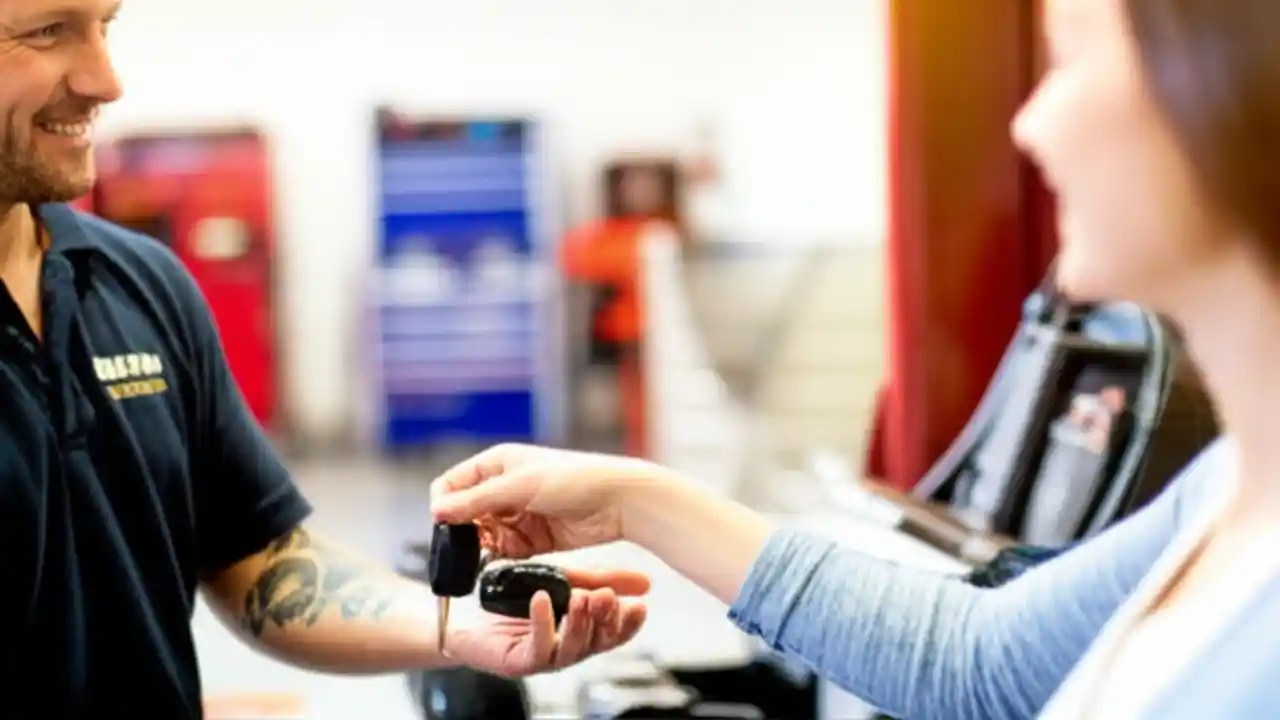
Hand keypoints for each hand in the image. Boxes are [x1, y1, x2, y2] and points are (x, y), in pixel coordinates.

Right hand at [430, 443, 669, 557]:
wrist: (620, 502)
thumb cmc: (574, 481)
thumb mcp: (520, 487)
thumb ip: (477, 501)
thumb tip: (436, 511)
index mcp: (497, 463)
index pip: (452, 484)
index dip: (444, 505)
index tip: (446, 526)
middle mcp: (503, 487)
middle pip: (465, 513)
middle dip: (462, 531)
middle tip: (466, 548)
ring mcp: (518, 514)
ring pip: (483, 535)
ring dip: (481, 547)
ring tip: (489, 554)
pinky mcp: (532, 539)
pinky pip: (504, 551)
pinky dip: (499, 559)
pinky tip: (501, 564)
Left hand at [445, 567, 648, 676]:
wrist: (467, 612)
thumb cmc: (516, 600)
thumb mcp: (564, 580)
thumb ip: (601, 580)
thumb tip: (645, 582)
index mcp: (581, 632)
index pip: (614, 634)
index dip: (628, 624)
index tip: (640, 605)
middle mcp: (565, 649)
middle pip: (596, 644)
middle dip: (605, 621)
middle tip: (608, 598)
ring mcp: (542, 658)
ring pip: (570, 649)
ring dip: (579, 623)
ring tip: (582, 598)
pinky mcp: (518, 661)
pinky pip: (536, 646)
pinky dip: (543, 622)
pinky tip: (543, 601)